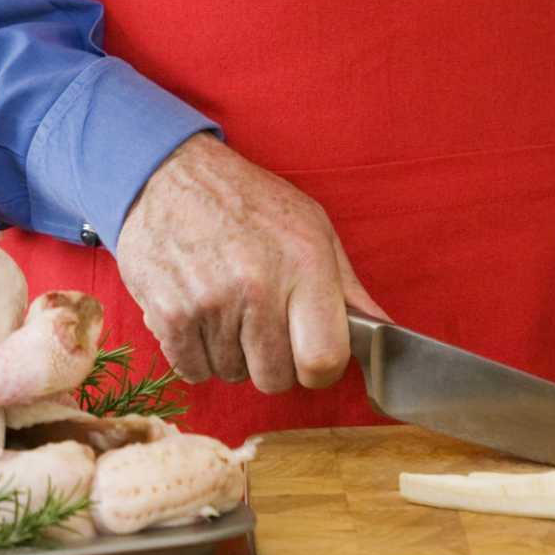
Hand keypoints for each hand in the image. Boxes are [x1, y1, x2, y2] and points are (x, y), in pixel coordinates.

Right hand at [114, 133, 389, 394]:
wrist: (168, 175)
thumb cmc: (248, 201)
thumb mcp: (310, 226)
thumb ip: (347, 287)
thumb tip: (386, 333)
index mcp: (304, 264)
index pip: (324, 361)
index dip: (320, 370)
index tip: (310, 355)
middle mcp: (258, 286)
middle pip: (276, 379)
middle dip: (273, 362)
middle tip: (262, 323)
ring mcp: (210, 303)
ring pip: (233, 375)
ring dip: (232, 354)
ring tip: (226, 306)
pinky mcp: (169, 315)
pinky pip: (193, 371)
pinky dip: (196, 354)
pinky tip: (199, 313)